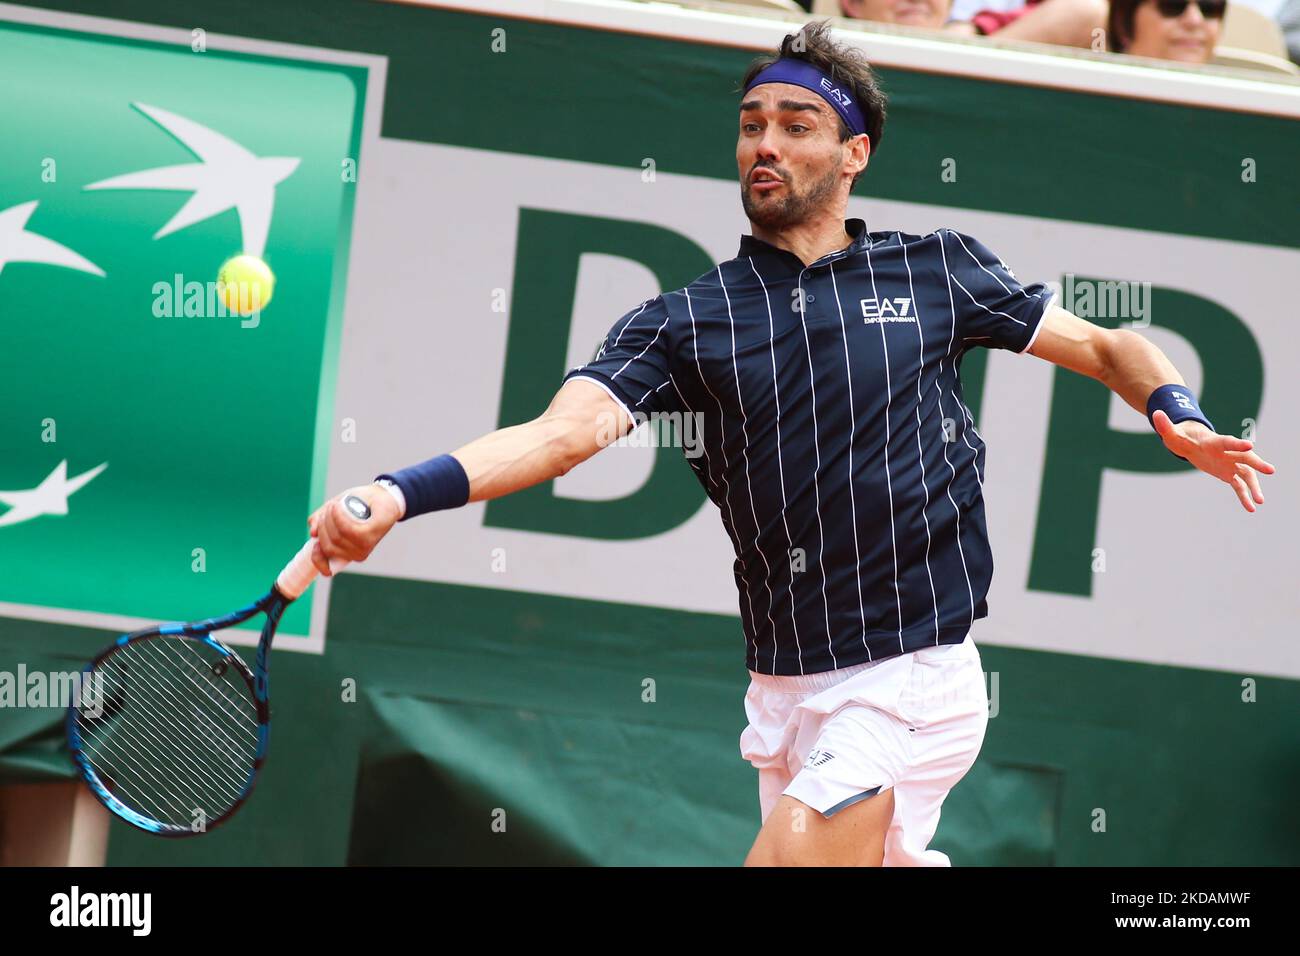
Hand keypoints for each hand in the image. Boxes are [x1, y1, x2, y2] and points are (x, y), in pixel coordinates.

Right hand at [306, 484, 400, 574]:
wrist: (382, 495)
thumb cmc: (358, 504)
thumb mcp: (332, 510)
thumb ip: (320, 520)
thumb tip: (312, 533)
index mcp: (344, 551)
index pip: (326, 566)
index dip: (316, 559)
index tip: (314, 543)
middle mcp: (354, 554)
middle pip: (327, 546)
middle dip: (322, 525)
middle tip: (328, 509)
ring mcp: (363, 547)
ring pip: (336, 537)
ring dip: (330, 518)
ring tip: (335, 505)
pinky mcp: (370, 536)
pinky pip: (348, 530)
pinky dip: (339, 516)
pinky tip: (338, 506)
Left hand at [1152, 410, 1275, 512]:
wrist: (1191, 443)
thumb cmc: (1182, 437)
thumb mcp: (1172, 433)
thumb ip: (1166, 425)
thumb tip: (1156, 414)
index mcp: (1215, 442)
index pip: (1228, 441)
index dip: (1237, 443)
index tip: (1250, 445)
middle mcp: (1227, 452)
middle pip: (1245, 457)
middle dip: (1257, 463)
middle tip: (1270, 470)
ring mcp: (1230, 463)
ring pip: (1246, 475)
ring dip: (1253, 487)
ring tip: (1261, 501)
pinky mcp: (1228, 474)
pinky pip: (1239, 486)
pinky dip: (1244, 496)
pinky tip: (1251, 508)